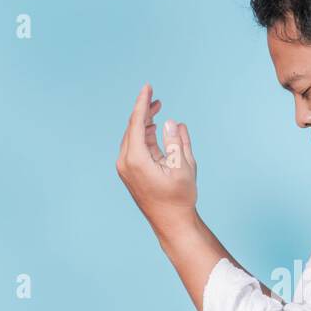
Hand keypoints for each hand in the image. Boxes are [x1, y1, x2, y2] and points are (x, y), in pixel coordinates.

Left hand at [115, 82, 197, 234]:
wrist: (172, 223)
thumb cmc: (180, 197)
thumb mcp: (184, 167)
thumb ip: (178, 142)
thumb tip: (172, 122)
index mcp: (136, 159)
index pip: (136, 122)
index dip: (142, 103)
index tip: (148, 87)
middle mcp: (126, 163)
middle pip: (132, 128)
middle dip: (144, 111)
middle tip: (157, 99)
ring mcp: (126, 169)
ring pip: (132, 137)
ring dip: (144, 123)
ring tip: (157, 111)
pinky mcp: (130, 173)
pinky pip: (135, 147)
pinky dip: (144, 136)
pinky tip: (154, 129)